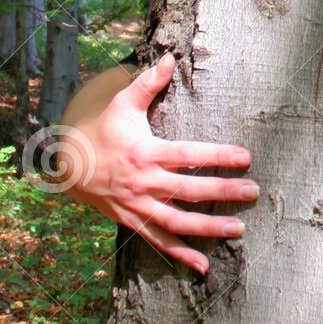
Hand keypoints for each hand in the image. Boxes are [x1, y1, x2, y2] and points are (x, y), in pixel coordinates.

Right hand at [58, 53, 255, 274]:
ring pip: (179, 222)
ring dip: (209, 227)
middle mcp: (144, 183)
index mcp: (146, 153)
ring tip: (239, 228)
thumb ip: (148, 83)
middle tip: (253, 192)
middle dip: (223, 192)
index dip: (218, 156)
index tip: (246, 157)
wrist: (69, 168)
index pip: (189, 156)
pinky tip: (204, 265)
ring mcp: (139, 207)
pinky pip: (160, 242)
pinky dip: (181, 255)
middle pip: (190, 191)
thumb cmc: (102, 131)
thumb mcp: (122, 104)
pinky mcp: (134, 223)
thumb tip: (169, 58)